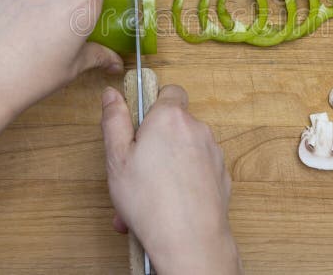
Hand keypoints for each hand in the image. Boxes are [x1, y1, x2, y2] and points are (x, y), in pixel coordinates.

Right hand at [101, 85, 242, 274]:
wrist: (189, 240)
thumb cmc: (150, 201)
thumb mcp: (117, 158)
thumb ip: (114, 120)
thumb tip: (112, 95)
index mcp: (170, 118)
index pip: (170, 91)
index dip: (154, 105)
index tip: (140, 124)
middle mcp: (197, 129)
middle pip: (175, 125)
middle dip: (155, 143)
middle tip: (135, 170)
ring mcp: (213, 152)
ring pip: (185, 150)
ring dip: (167, 166)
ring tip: (146, 196)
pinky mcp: (221, 175)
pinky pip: (198, 170)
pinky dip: (184, 181)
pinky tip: (167, 203)